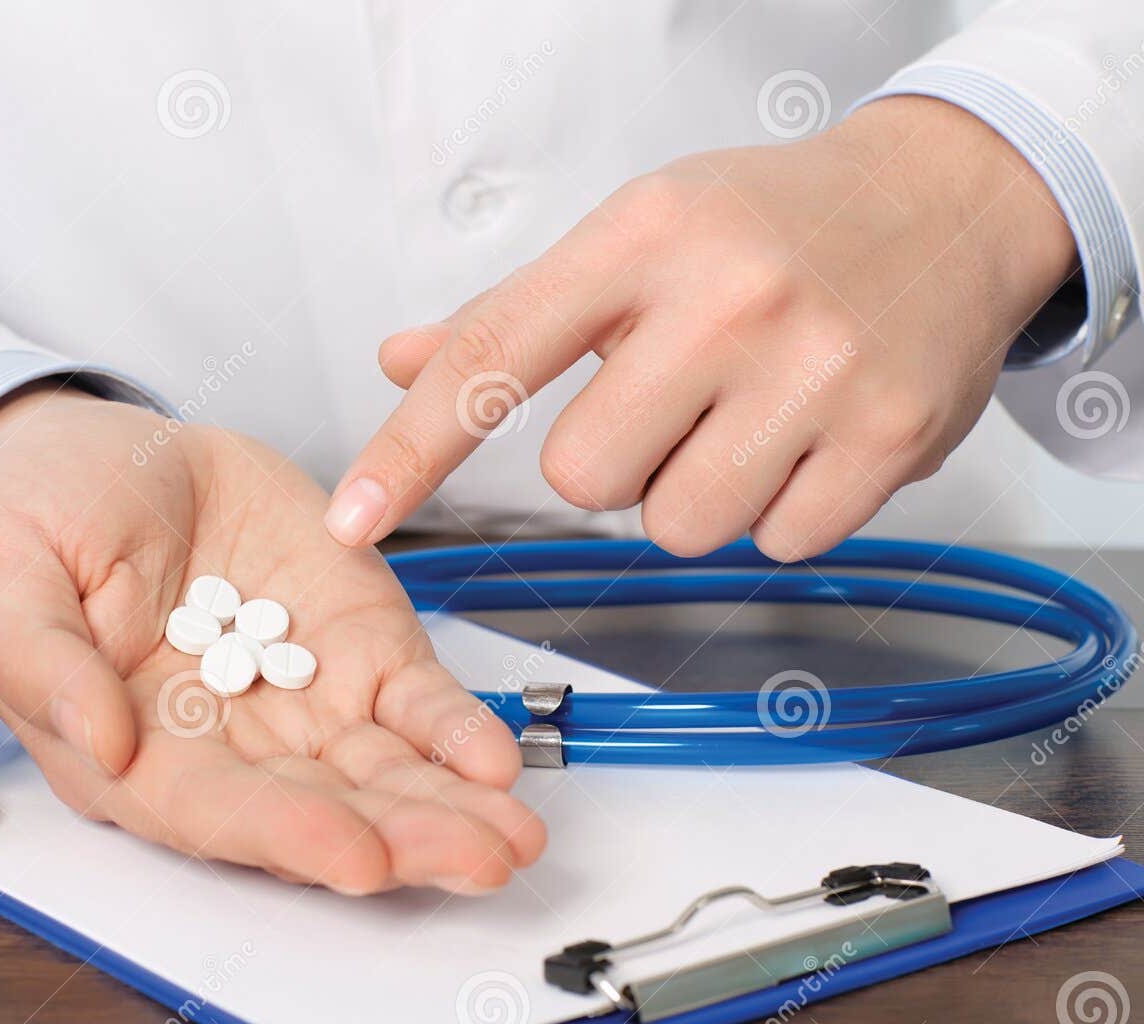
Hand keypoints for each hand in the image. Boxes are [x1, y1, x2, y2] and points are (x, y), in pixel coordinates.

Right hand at [0, 386, 542, 893]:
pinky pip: (411, 700)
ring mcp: (297, 701)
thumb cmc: (37, 521)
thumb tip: (100, 739)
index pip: (216, 812)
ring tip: (512, 836)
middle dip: (401, 839)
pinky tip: (496, 759)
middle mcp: (226, 747)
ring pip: (380, 771)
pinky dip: (454, 728)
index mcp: (132, 752)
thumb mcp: (0, 572)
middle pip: (320, 809)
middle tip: (477, 859)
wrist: (104, 454)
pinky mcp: (352, 646)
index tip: (356, 856)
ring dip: (448, 805)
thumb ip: (38, 658)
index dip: (287, 837)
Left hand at [326, 96, 1077, 560]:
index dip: (410, 449)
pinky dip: (779, 512)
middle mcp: (726, 297)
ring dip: (693, 494)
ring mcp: (815, 368)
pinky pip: (774, 544)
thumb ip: (515, 314)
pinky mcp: (889, 435)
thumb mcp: (637, 234)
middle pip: (580, 477)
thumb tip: (399, 360)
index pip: (491, 356)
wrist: (944, 204)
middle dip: (611, 462)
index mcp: (641, 236)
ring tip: (744, 419)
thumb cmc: (769, 224)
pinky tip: (807, 439)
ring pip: (675, 526)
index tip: (356, 517)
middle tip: (672, 402)